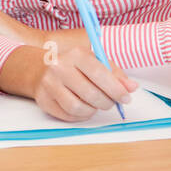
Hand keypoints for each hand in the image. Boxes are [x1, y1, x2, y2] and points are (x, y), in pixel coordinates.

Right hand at [0, 44, 137, 121]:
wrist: (39, 69)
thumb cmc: (73, 66)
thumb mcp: (95, 62)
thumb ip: (115, 74)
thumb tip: (131, 88)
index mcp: (76, 54)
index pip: (100, 74)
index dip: (116, 90)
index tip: (125, 98)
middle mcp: (59, 67)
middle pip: (90, 94)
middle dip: (106, 103)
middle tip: (110, 103)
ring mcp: (48, 84)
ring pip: (78, 108)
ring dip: (92, 111)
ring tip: (95, 105)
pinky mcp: (43, 100)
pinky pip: (67, 115)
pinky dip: (80, 116)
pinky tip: (82, 107)